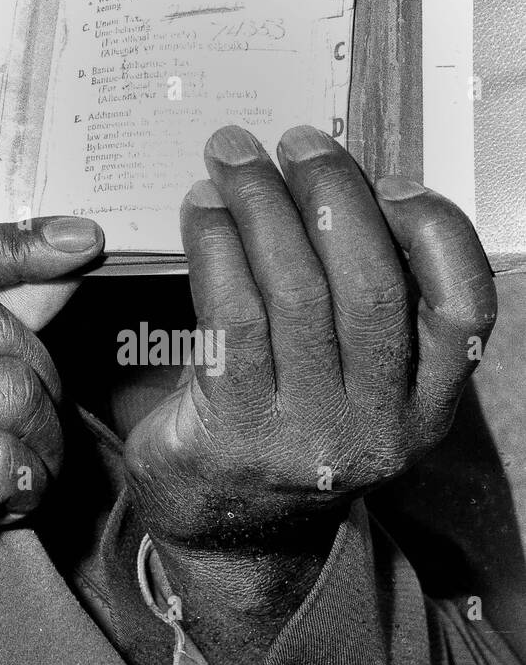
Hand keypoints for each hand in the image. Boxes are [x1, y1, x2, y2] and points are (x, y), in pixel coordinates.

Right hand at [0, 217, 103, 645]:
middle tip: (26, 425)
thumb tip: (69, 247)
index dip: (11, 242)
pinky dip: (26, 483)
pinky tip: (1, 501)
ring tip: (13, 466)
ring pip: (10, 390)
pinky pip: (6, 458)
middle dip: (38, 377)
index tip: (80, 241)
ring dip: (41, 436)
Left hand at [125, 124, 496, 561]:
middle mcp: (380, 423)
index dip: (435, 234)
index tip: (392, 177)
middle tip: (293, 140)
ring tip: (232, 157)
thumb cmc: (286, 414)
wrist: (226, 524)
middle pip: (371, 288)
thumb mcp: (348, 374)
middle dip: (333, 196)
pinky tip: (200, 210)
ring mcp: (308, 433)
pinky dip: (216, 249)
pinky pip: (229, 319)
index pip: (464, 311)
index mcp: (425, 402)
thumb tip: (334, 181)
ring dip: (261, 208)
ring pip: (296, 295)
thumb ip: (358, 299)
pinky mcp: (235, 431)